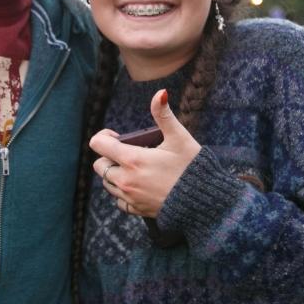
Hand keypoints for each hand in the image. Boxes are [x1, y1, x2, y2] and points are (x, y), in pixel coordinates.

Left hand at [90, 89, 200, 217]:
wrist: (205, 202)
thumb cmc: (192, 168)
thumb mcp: (179, 138)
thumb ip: (164, 115)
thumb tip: (160, 93)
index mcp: (132, 160)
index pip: (98, 144)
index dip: (104, 136)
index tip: (117, 136)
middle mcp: (126, 180)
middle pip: (99, 165)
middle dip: (109, 156)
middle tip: (128, 152)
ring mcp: (130, 197)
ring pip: (107, 184)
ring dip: (115, 174)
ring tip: (135, 168)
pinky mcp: (137, 210)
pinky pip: (119, 201)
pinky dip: (123, 193)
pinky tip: (139, 185)